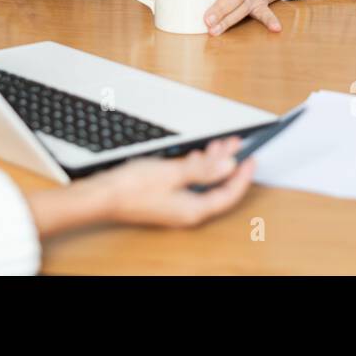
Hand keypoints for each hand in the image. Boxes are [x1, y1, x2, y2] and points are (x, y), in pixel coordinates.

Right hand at [95, 135, 255, 227]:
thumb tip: (228, 166)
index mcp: (193, 209)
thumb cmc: (132, 187)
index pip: (228, 194)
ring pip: (204, 184)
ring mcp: (177, 206)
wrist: (103, 197)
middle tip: (238, 147)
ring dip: (213, 164)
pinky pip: (191, 184)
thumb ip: (203, 169)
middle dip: (229, 165)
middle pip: (218, 188)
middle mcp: (187, 211)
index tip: (251, 160)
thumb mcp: (172, 172)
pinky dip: (198, 169)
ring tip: (220, 145)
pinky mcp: (167, 199)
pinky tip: (197, 156)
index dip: (243, 176)